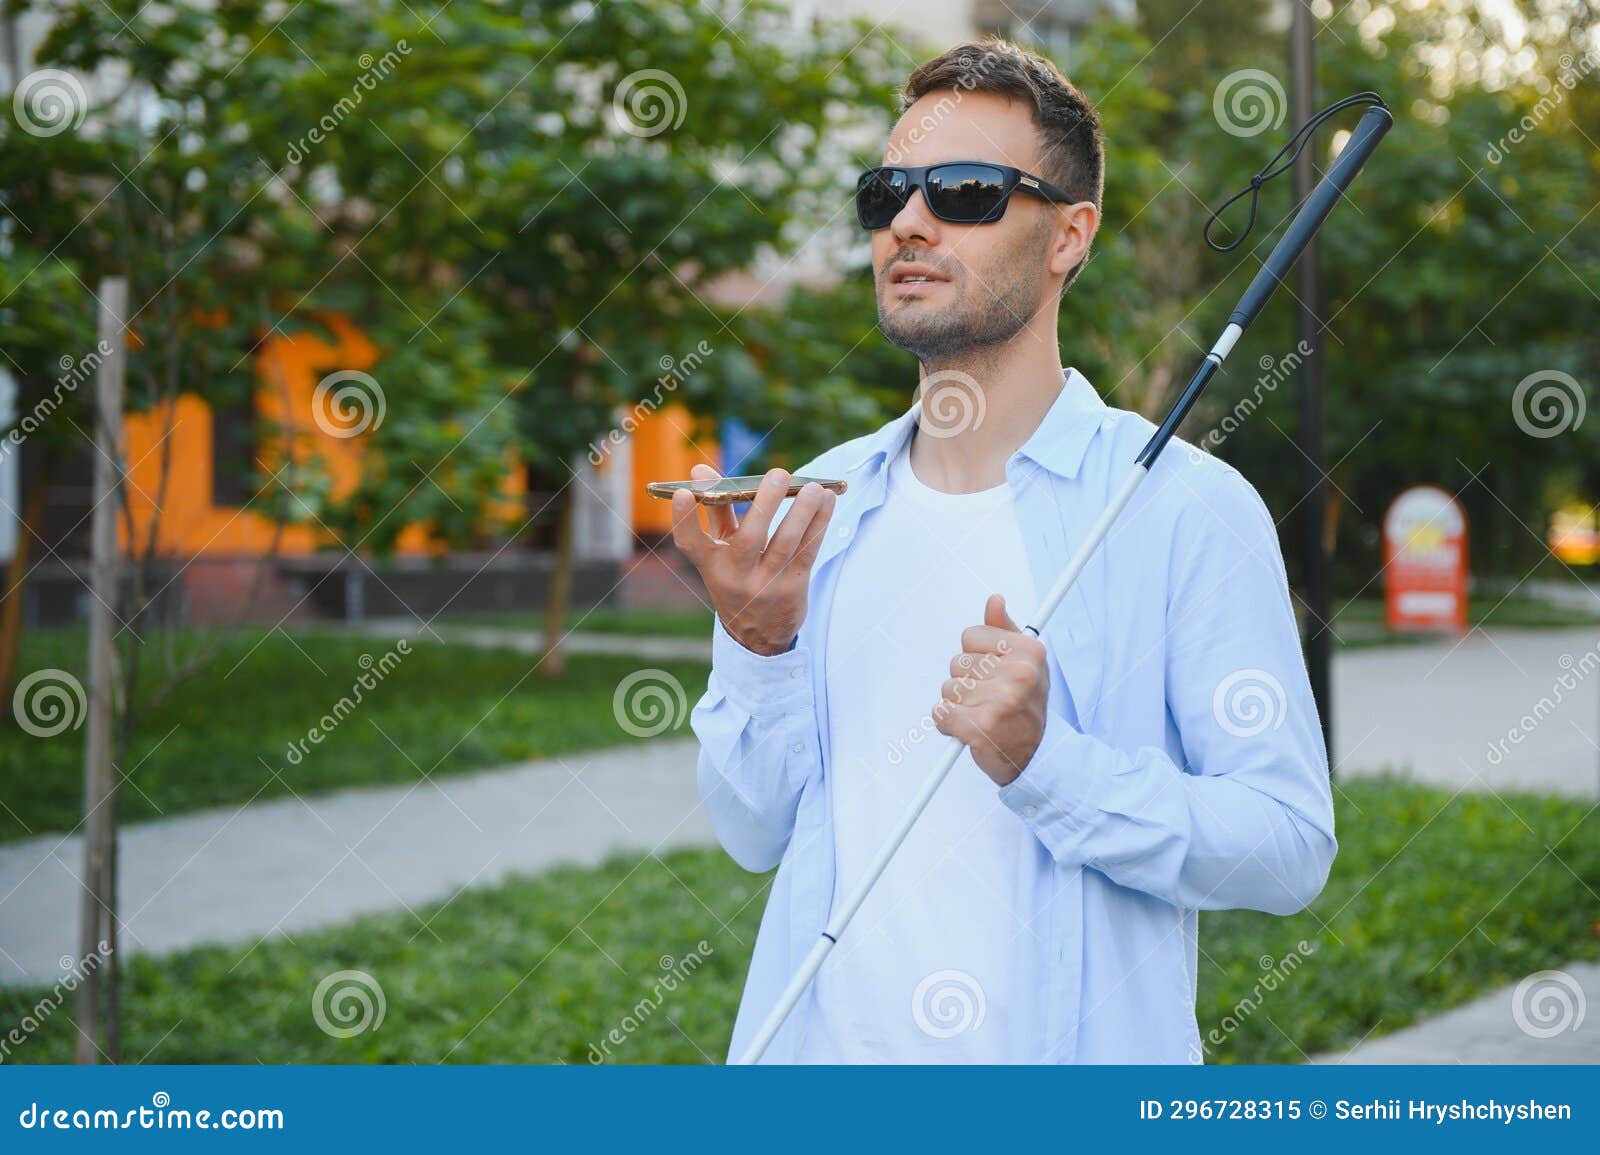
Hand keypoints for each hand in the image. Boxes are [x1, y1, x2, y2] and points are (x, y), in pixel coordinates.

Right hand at [669, 463, 835, 656]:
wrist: (759, 635)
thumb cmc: (736, 578)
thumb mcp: (720, 551)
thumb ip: (715, 509)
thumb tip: (700, 469)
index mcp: (711, 565)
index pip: (690, 542)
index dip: (683, 518)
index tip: (683, 493)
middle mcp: (735, 577)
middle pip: (749, 538)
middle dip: (765, 504)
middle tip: (779, 474)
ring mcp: (766, 585)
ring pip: (786, 543)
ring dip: (802, 512)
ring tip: (814, 488)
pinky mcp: (793, 588)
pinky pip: (808, 551)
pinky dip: (819, 523)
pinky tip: (827, 501)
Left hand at [931, 593, 1048, 786]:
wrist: (1036, 757)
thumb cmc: (1025, 706)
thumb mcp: (1024, 663)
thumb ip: (1004, 630)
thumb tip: (994, 600)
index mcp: (1029, 651)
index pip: (970, 636)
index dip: (977, 657)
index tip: (995, 674)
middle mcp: (1019, 673)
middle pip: (957, 663)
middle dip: (966, 683)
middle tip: (991, 700)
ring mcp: (1002, 700)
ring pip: (948, 688)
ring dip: (958, 705)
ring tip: (984, 715)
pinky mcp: (982, 726)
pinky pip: (941, 713)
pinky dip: (948, 724)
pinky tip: (969, 730)